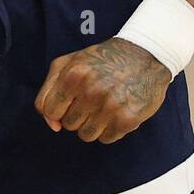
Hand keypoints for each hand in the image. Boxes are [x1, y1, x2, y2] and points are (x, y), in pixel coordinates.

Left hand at [34, 38, 170, 143]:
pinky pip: (106, 139)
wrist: (145, 54)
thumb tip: (52, 124)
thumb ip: (50, 89)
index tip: (67, 104)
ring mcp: (110, 106)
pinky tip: (117, 111)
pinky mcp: (127, 119)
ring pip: (86, 135)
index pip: (48, 110)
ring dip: (93, 124)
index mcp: (72, 74)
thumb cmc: (103, 59)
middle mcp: (90, 90)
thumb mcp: (70, 62)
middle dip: (77, 114)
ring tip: (104, 106)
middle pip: (68, 124)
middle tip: (92, 98)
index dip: (55, 110)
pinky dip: (110, 129)